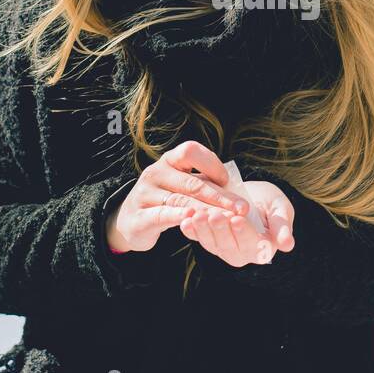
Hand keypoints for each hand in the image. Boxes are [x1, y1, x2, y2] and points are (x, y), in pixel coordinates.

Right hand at [107, 141, 249, 252]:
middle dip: (220, 196)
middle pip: (192, 182)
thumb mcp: (182, 186)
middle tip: (241, 208)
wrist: (131, 221)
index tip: (228, 181)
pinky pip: (161, 215)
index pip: (190, 151)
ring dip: (206, 210)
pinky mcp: (138, 217)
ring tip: (226, 218)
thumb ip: (203, 184)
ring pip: (181, 200)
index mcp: (169, 160)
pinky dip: (178, 216)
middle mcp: (155, 172)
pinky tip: (193, 218)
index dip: (212, 164)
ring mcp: (145, 194)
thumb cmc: (166, 200)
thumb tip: (236, 189)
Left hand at [179, 178, 295, 266]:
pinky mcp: (208, 240)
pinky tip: (185, 221)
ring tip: (198, 215)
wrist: (251, 196)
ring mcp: (222, 249)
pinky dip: (191, 231)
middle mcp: (241, 254)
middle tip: (215, 215)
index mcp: (262, 249)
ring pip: (211, 244)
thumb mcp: (281, 209)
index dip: (244, 232)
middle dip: (221, 230)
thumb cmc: (270, 203)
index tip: (237, 219)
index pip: (252, 243)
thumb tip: (288, 245)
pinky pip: (198, 238)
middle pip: (229, 246)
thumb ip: (282, 226)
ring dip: (203, 230)